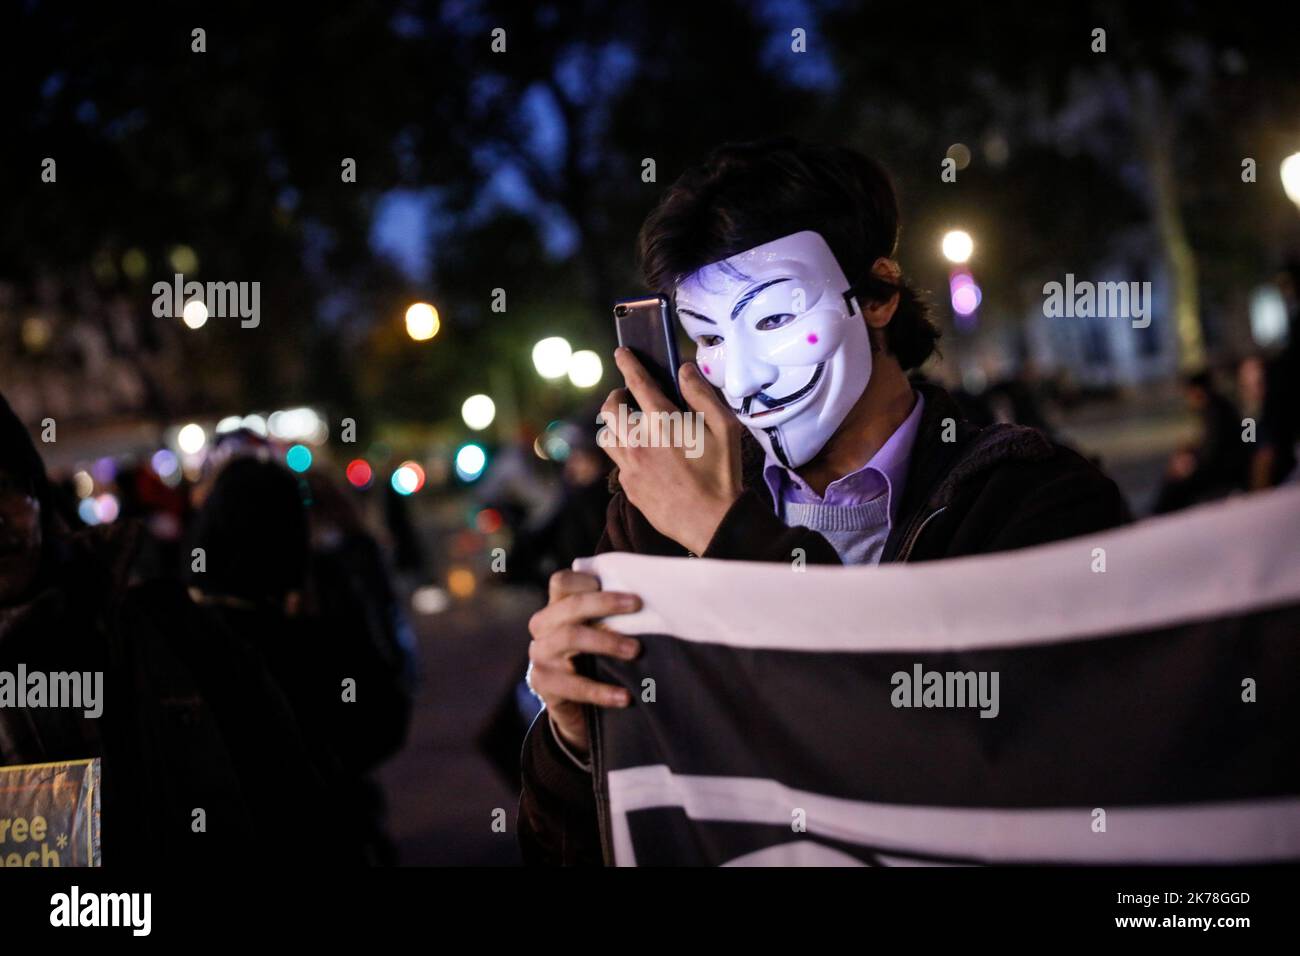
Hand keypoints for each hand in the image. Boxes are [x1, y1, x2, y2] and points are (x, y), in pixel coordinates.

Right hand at [527, 570, 641, 754]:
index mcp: (555, 608)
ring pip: (570, 637)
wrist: (572, 705)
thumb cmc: (592, 657)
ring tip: (635, 650)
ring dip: (606, 641)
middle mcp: (543, 627)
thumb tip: (646, 599)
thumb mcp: (595, 631)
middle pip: (570, 606)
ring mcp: (540, 654)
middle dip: (605, 604)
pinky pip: (573, 685)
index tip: (617, 586)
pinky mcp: (543, 683)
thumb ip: (607, 614)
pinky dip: (602, 691)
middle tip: (638, 606)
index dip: (587, 580)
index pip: (562, 582)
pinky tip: (625, 696)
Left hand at [601, 349, 743, 554]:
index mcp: (663, 423)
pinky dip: (625, 452)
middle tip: (627, 396)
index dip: (628, 364)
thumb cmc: (722, 474)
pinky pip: (617, 462)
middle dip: (615, 396)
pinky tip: (642, 456)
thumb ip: (702, 394)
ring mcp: (630, 466)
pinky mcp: (628, 486)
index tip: (621, 352)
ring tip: (631, 426)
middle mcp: (639, 442)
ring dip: (615, 425)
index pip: (637, 383)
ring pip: (606, 436)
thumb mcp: (725, 428)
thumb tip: (685, 370)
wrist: (712, 522)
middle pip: (609, 409)